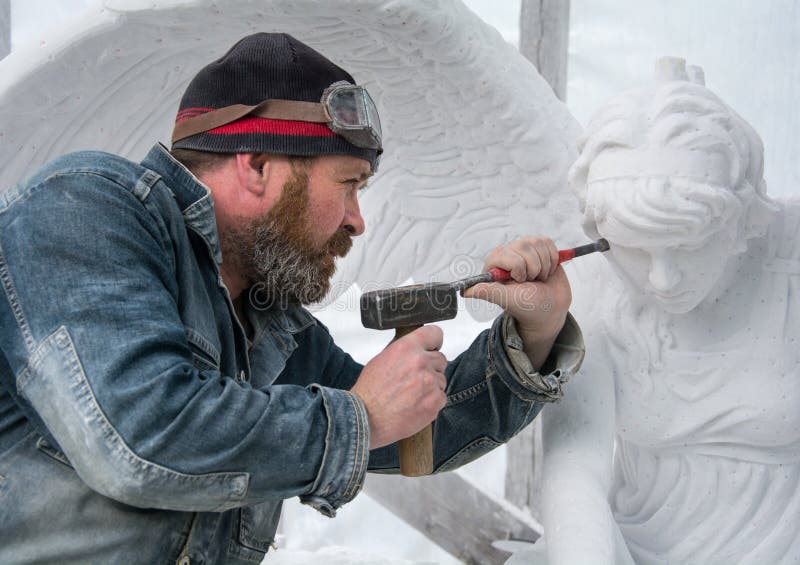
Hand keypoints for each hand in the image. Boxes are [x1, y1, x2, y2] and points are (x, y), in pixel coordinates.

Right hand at [351, 325, 447, 448]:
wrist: (366, 418)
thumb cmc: (370, 391)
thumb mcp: (382, 359)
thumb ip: (404, 351)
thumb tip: (417, 348)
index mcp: (406, 348)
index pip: (434, 334)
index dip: (434, 343)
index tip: (433, 348)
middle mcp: (420, 362)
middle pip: (441, 359)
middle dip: (431, 368)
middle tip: (415, 379)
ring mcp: (430, 382)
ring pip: (441, 380)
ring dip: (431, 386)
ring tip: (411, 395)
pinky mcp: (435, 401)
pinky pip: (441, 397)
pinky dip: (432, 402)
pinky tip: (415, 405)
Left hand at [462, 236, 571, 367]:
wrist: (548, 310)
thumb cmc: (526, 306)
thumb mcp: (505, 300)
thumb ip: (487, 292)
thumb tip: (464, 291)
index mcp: (495, 262)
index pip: (512, 257)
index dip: (521, 271)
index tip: (518, 283)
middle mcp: (508, 251)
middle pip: (526, 247)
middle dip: (534, 269)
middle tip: (529, 282)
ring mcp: (524, 248)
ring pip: (539, 245)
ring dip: (544, 266)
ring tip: (537, 278)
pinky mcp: (539, 247)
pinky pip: (549, 244)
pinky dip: (552, 260)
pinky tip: (545, 271)